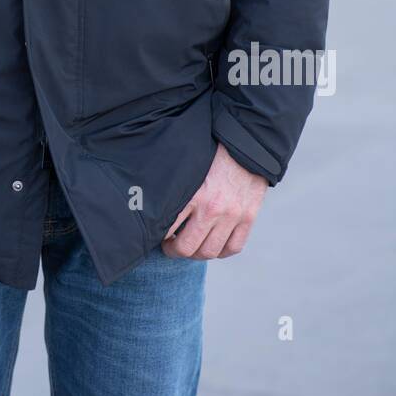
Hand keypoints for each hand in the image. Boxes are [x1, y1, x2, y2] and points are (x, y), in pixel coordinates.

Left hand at [161, 142, 267, 259]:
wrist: (246, 142)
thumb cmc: (210, 150)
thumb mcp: (187, 163)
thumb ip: (172, 183)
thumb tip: (147, 197)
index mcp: (193, 193)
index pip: (168, 229)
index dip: (159, 236)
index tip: (157, 234)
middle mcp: (213, 208)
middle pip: (187, 247)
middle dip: (174, 250)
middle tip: (169, 245)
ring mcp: (232, 215)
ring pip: (209, 252)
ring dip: (196, 254)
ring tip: (190, 245)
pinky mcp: (248, 217)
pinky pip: (233, 248)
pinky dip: (221, 251)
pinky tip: (213, 244)